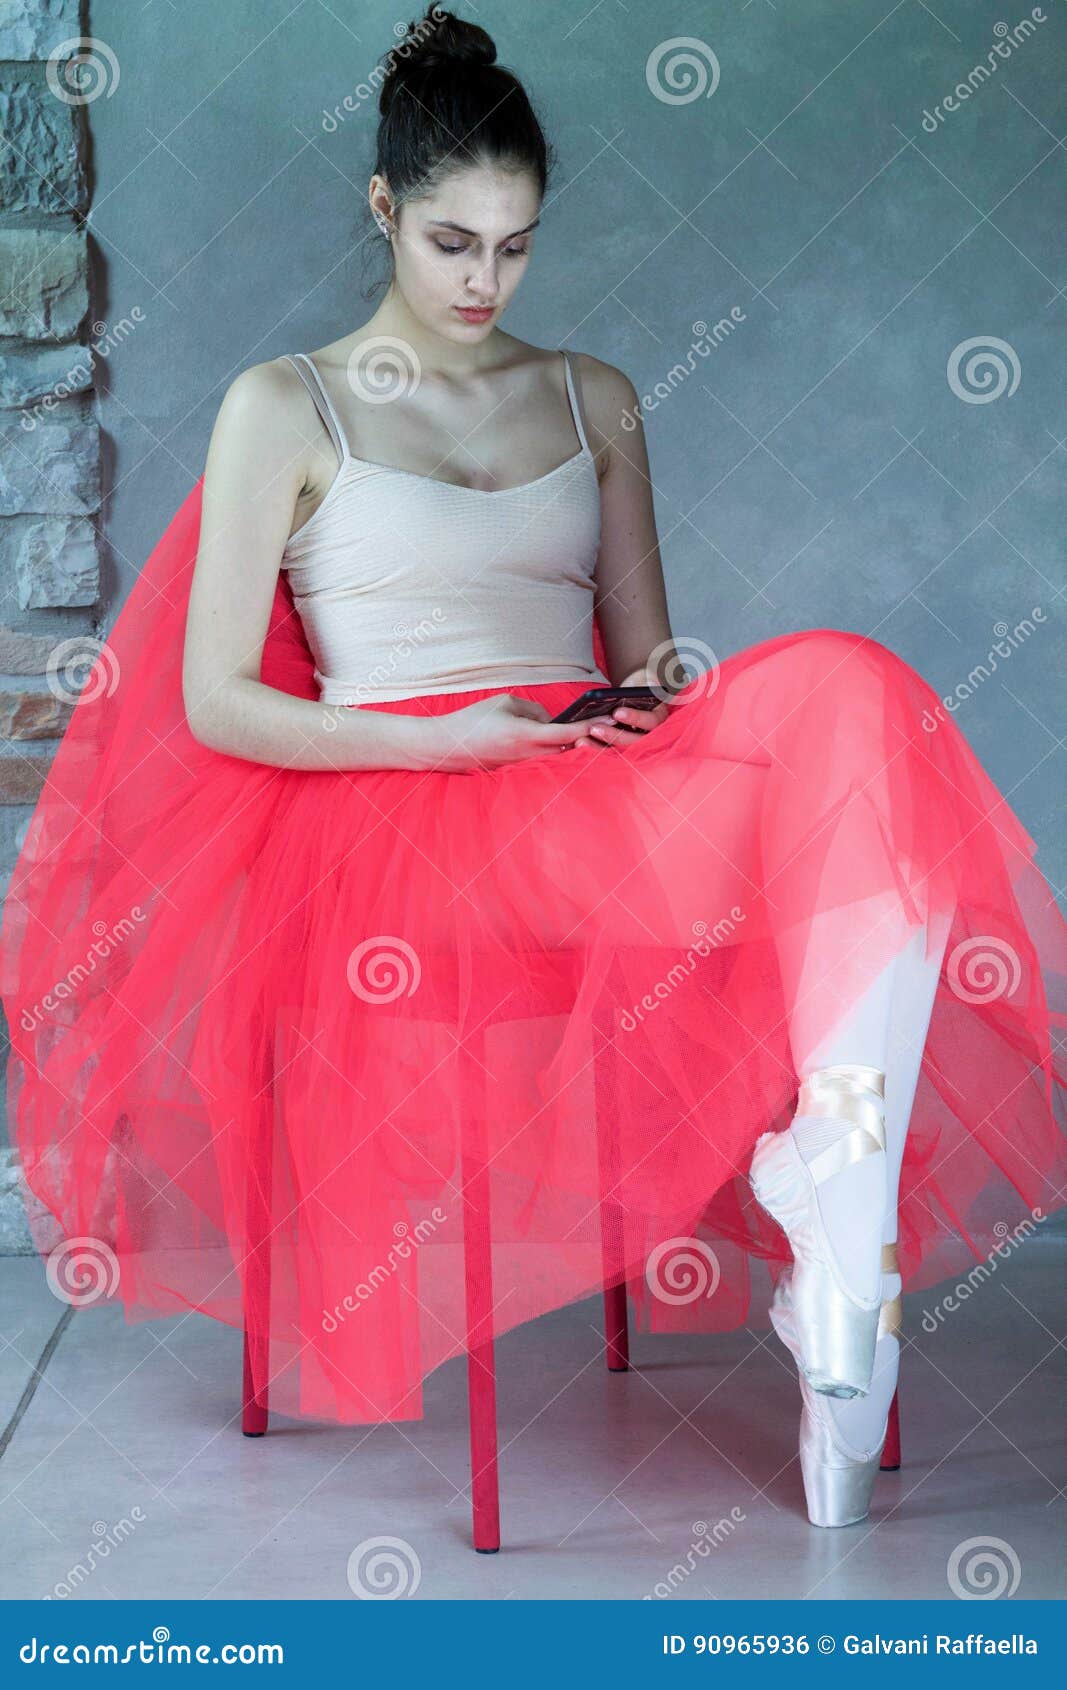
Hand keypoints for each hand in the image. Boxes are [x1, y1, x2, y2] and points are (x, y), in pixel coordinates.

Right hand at [423, 692, 605, 772]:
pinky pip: (543, 761)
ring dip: (571, 746)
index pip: (568, 733)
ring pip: (557, 756)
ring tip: (588, 734)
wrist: (446, 747)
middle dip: (587, 738)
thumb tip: (551, 720)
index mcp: (525, 735)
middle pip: (569, 749)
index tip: (610, 720)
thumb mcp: (505, 703)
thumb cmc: (473, 720)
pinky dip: (554, 752)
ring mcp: (523, 766)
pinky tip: (561, 743)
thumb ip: (534, 710)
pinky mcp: (517, 772)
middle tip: (607, 724)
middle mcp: (527, 755)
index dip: (591, 726)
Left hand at [568, 669, 673, 755]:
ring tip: (582, 741)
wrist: (633, 693)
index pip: (650, 721)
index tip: (617, 712)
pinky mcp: (621, 747)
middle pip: (635, 740)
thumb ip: (649, 680)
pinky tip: (581, 745)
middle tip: (594, 728)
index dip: (635, 718)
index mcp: (658, 717)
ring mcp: (634, 743)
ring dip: (601, 747)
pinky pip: (610, 752)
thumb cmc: (639, 685)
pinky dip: (595, 749)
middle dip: (614, 735)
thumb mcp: (645, 678)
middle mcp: (650, 734)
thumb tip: (652, 684)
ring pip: (621, 750)